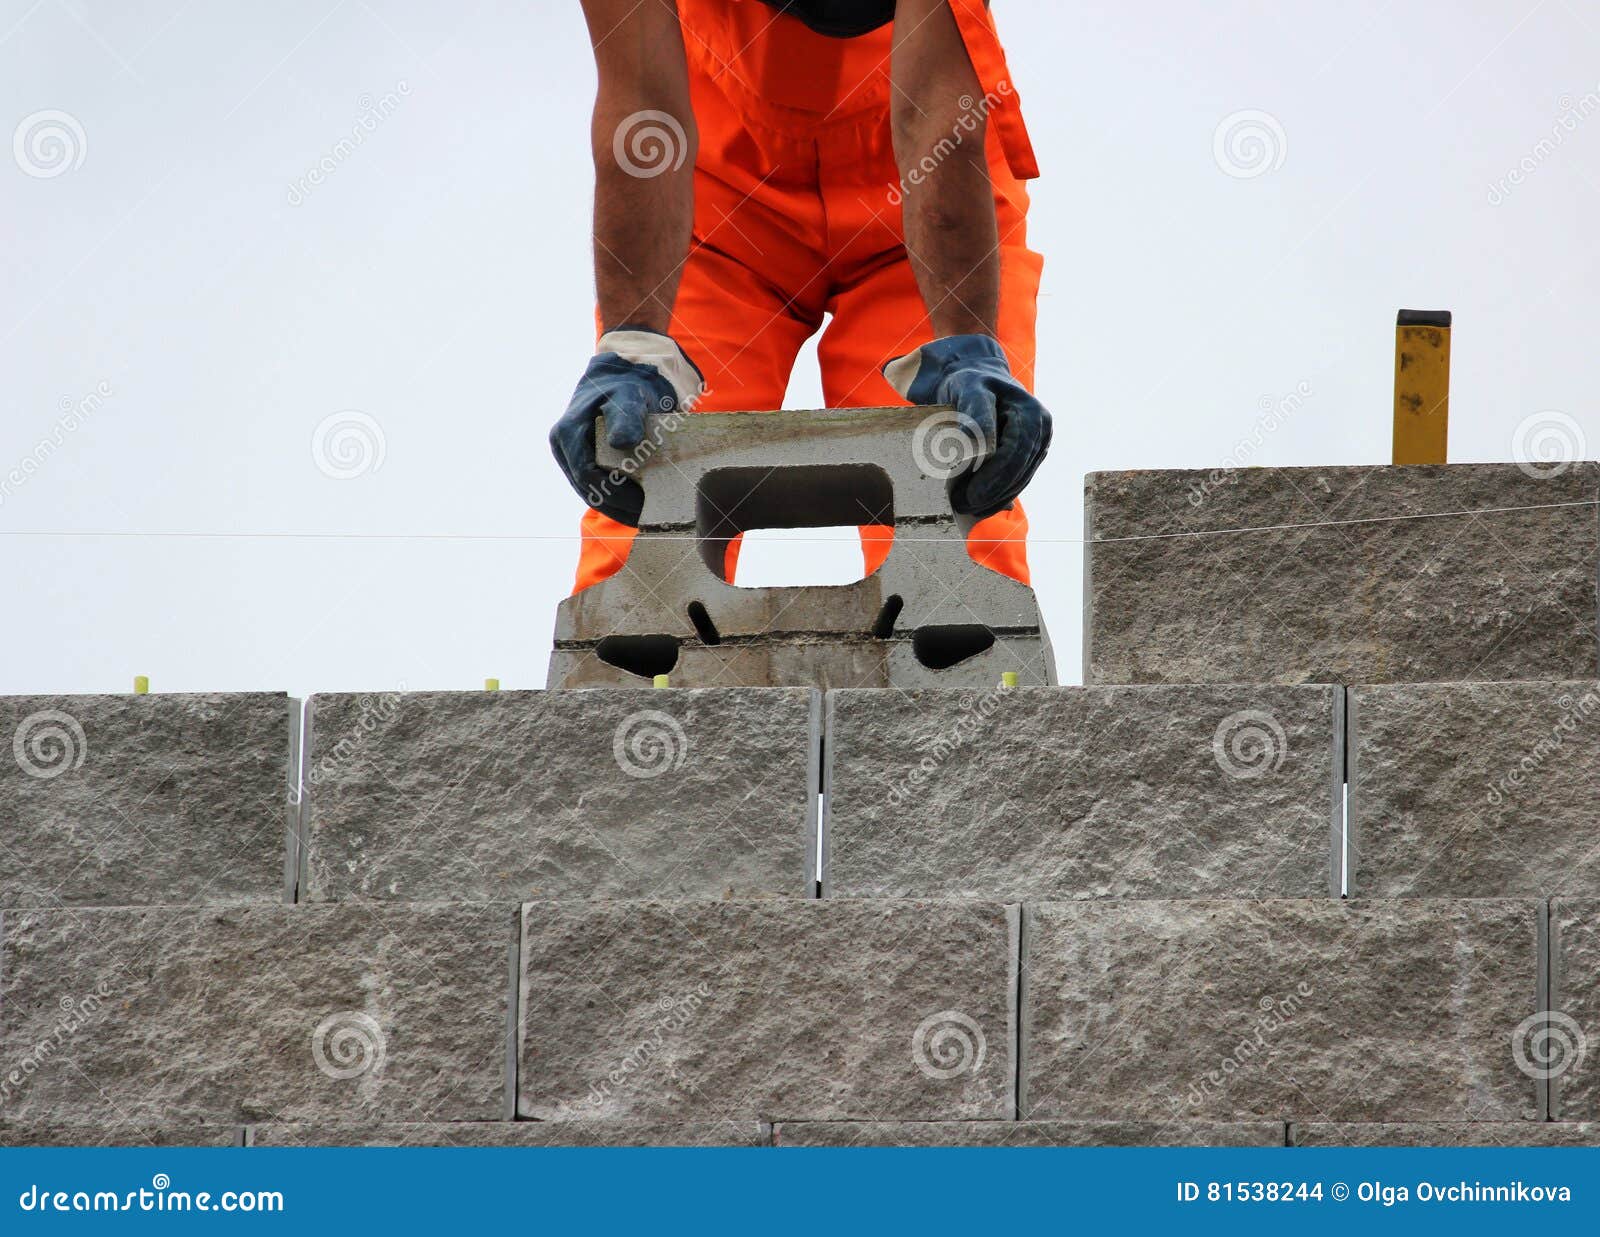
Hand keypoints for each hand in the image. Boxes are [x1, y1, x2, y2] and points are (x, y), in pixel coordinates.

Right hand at [550, 328, 702, 524]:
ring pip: (589, 492)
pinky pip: (595, 486)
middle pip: (587, 489)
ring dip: (614, 508)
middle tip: (645, 517)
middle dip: (616, 506)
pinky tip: (635, 511)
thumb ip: (626, 416)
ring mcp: (570, 456)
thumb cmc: (623, 386)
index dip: (613, 494)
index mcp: (567, 433)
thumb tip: (622, 442)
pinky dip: (614, 501)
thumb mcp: (627, 396)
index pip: (587, 475)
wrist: (620, 379)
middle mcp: (563, 448)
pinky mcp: (581, 461)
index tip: (640, 504)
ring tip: (642, 519)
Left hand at [883, 334, 1050, 518]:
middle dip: (992, 494)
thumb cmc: (971, 382)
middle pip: (1019, 472)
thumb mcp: (969, 389)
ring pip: (1019, 480)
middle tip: (961, 507)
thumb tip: (981, 441)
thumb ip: (976, 412)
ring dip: (994, 499)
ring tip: (966, 508)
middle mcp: (1041, 430)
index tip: (971, 496)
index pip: (1015, 454)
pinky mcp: (1029, 454)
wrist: (977, 377)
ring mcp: (1038, 444)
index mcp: (1032, 414)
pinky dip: (999, 494)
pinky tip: (979, 504)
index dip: (994, 479)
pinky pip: (1017, 479)